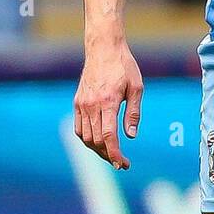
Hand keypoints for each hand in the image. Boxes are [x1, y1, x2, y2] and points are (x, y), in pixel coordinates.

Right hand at [74, 40, 142, 168]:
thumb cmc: (124, 66)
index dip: (114, 154)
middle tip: (122, 162)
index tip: (122, 164)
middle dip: (108, 155)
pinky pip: (79, 128)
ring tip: (111, 154)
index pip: (108, 136)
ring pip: (85, 137)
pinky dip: (87, 139)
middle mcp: (91, 105)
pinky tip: (98, 141)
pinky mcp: (77, 102)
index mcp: (108, 101)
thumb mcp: (137, 87)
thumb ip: (133, 112)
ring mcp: (82, 104)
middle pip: (96, 140)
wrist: (103, 49)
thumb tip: (130, 136)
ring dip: (98, 149)